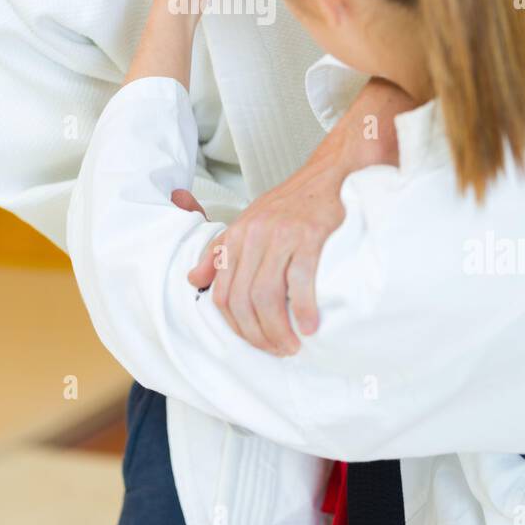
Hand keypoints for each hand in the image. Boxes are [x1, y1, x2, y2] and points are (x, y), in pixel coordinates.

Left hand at [186, 77, 413, 354]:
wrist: (330, 174)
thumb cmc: (291, 204)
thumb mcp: (248, 222)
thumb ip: (221, 252)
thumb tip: (194, 279)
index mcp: (237, 236)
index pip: (223, 293)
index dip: (236, 326)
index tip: (254, 342)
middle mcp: (255, 235)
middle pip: (243, 300)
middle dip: (258, 334)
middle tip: (278, 350)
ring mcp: (282, 235)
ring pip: (266, 295)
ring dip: (279, 329)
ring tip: (293, 345)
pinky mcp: (311, 236)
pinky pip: (301, 281)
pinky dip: (304, 310)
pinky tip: (310, 326)